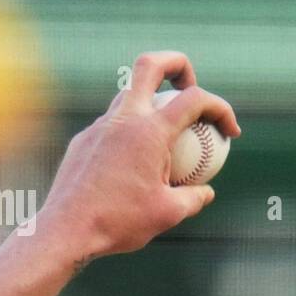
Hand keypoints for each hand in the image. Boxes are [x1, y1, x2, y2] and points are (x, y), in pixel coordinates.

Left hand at [37, 51, 242, 258]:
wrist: (66, 231)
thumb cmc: (119, 223)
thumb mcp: (168, 214)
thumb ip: (194, 198)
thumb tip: (206, 192)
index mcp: (150, 132)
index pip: (194, 99)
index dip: (220, 109)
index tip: (230, 132)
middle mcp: (123, 119)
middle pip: (150, 65)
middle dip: (178, 65)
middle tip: (191, 88)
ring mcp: (99, 126)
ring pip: (130, 94)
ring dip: (154, 104)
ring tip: (168, 138)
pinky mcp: (84, 140)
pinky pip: (113, 125)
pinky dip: (132, 133)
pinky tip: (136, 165)